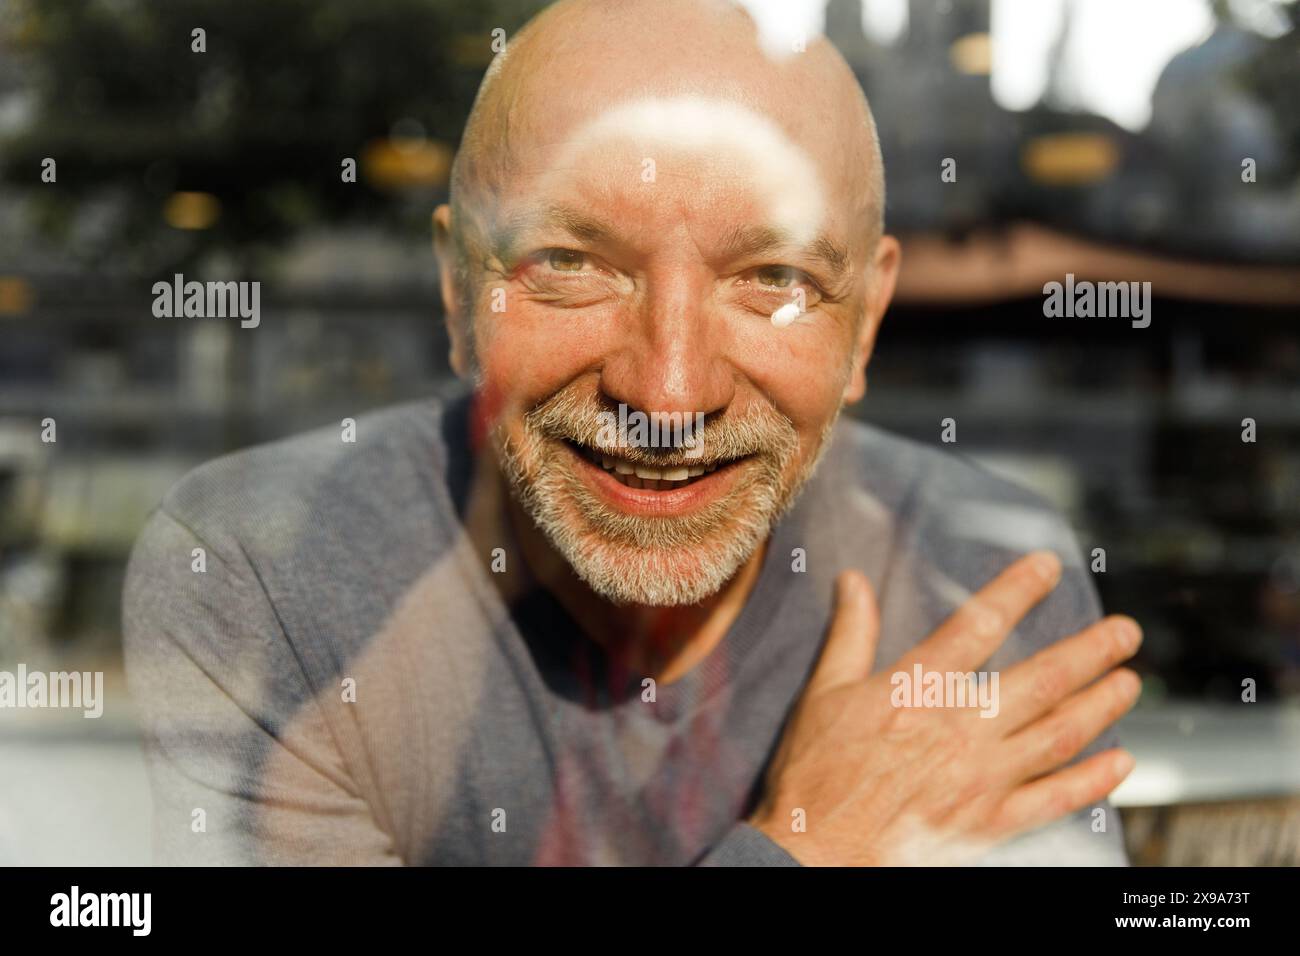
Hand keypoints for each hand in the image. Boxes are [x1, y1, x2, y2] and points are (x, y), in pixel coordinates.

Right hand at [749, 551, 1140, 865]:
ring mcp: (981, 778)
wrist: (817, 853)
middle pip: (1042, 679)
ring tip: (1128, 682)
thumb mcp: (824, 693)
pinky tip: (1120, 762)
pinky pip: (1055, 799)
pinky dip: (1093, 781)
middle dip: (1091, 651)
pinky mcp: (989, 822)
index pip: (978, 624)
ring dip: (1101, 704)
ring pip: (1060, 734)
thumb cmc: (815, 774)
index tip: (1046, 566)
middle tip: (1126, 632)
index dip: (1016, 589)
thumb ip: (850, 634)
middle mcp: (959, 729)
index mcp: (916, 690)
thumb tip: (853, 582)